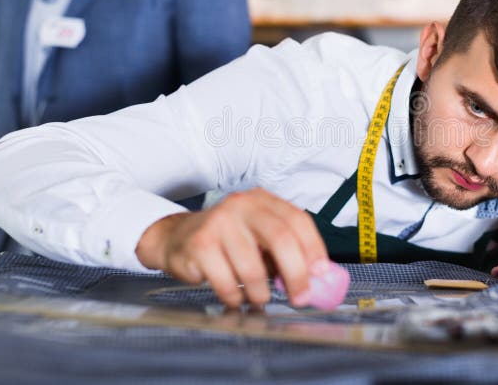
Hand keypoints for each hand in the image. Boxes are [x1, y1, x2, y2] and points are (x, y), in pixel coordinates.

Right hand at [135, 187, 328, 307]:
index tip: (321, 272)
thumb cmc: (226, 241)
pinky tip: (235, 295)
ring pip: (253, 267)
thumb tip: (315, 277)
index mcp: (262, 200)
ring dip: (261, 292)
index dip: (313, 247)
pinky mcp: (199, 245)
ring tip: (259, 298)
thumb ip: (284, 251)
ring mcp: (219, 223)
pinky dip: (236, 296)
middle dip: (296, 274)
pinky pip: (227, 282)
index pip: (297, 219)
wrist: (176, 237)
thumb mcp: (257, 236)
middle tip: (301, 297)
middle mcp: (241, 205)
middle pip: (281, 238)